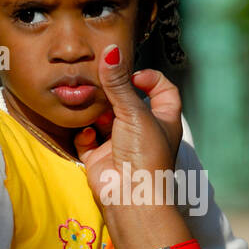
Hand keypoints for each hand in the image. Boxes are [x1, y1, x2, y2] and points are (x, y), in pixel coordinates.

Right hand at [76, 43, 182, 196]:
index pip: (162, 89)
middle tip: (101, 85)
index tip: (132, 75)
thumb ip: (119, 82)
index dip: (149, 78)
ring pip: (104, 118)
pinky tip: (87, 133)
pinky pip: (87, 140)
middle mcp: (143, 130)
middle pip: (127, 101)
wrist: (130, 197)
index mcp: (163, 119)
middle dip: (113, 93)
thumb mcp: (134, 112)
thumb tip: (110, 51)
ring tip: (91, 106)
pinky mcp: (100, 158)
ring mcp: (120, 144)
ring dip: (96, 112)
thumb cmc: (145, 154)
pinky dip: (85, 134)